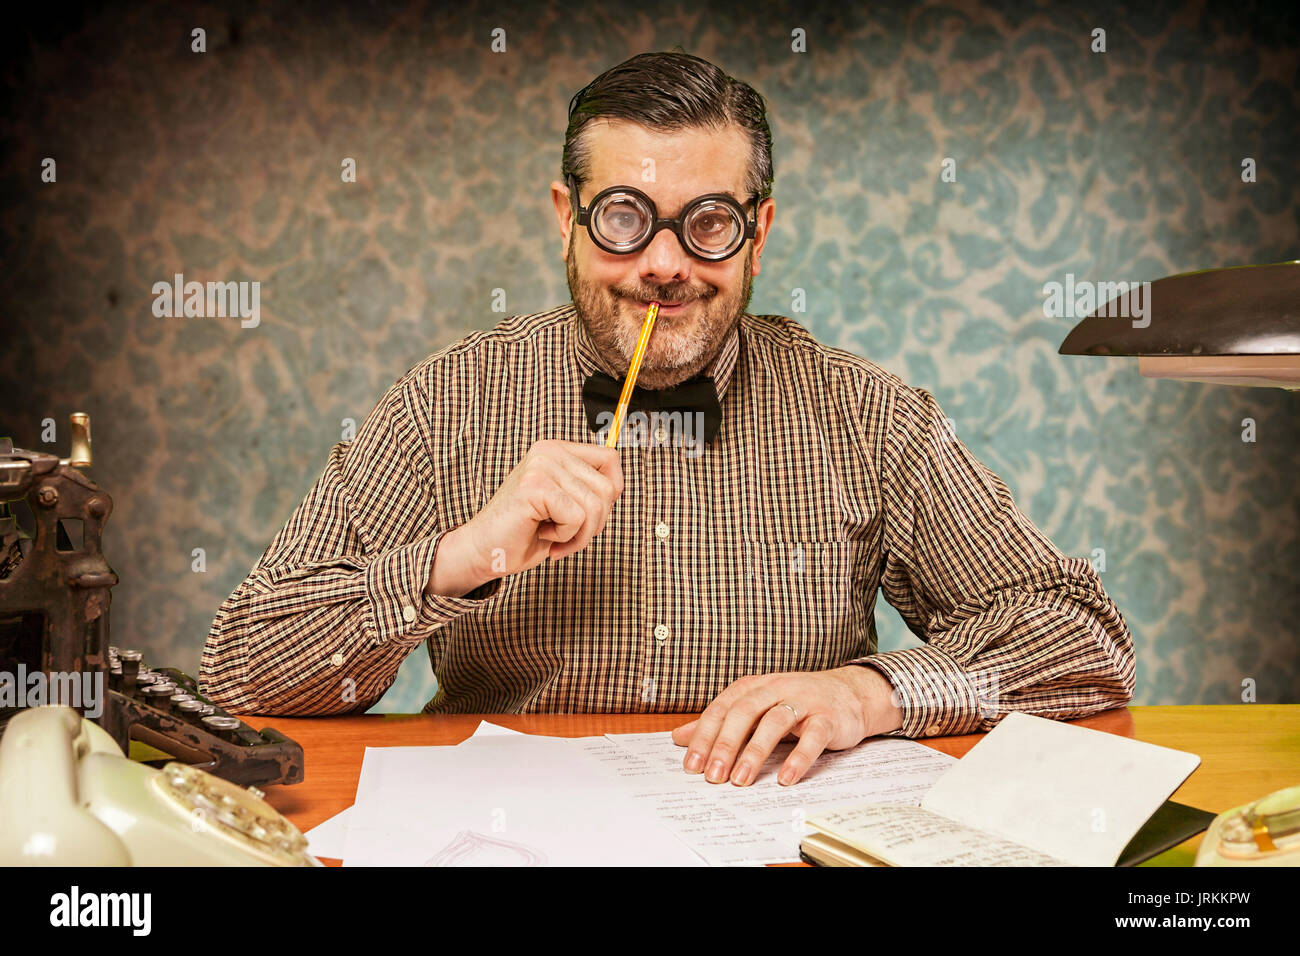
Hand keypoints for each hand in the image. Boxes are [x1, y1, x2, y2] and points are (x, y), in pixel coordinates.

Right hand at [427, 439, 622, 596]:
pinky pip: (577, 517)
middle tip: (565, 534)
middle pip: (608, 489)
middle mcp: (549, 451)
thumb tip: (616, 486)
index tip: (586, 515)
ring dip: (579, 535)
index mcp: (557, 450)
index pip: (611, 459)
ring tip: (552, 536)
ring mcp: (541, 466)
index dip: (610, 493)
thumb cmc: (525, 533)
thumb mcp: (565, 504)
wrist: (485, 552)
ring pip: (595, 506)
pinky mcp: (535, 486)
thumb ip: (588, 489)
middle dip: (594, 524)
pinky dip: (565, 537)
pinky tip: (541, 534)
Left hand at [670, 666, 902, 785]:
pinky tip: (786, 779)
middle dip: (725, 745)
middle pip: (744, 713)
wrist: (849, 694)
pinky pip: (812, 736)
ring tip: (740, 780)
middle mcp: (775, 688)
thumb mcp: (755, 709)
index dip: (704, 736)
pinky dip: (798, 758)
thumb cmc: (795, 703)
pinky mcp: (828, 717)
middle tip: (712, 777)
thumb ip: (720, 724)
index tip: (691, 765)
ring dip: (755, 753)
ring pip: (775, 722)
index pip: (722, 709)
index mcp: (753, 687)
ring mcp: (803, 700)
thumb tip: (679, 738)